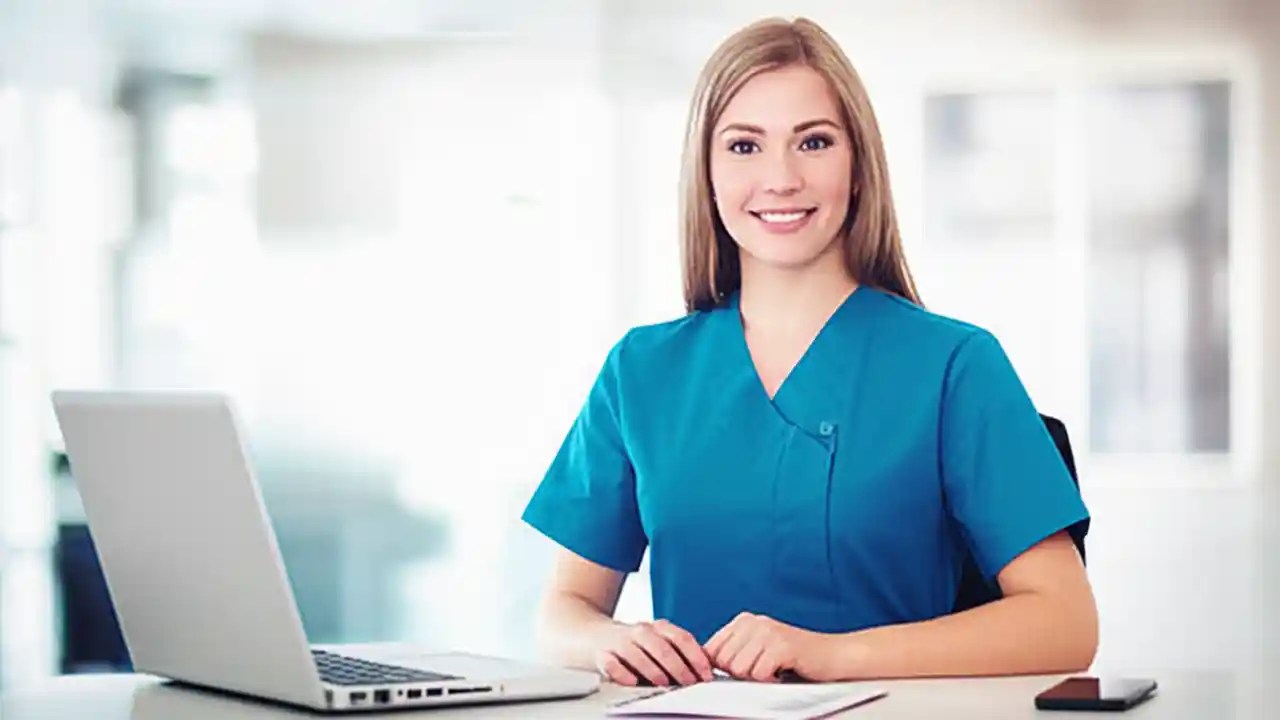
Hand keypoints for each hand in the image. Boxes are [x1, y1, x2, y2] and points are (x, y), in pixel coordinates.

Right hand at [595, 619, 714, 686]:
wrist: (589, 633)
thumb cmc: (631, 646)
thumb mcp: (655, 644)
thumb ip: (676, 655)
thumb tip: (703, 675)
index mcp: (658, 628)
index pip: (682, 638)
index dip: (696, 657)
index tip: (706, 675)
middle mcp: (640, 632)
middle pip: (662, 647)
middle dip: (678, 666)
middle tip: (689, 683)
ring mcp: (619, 642)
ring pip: (638, 653)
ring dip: (653, 669)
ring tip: (664, 684)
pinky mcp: (600, 654)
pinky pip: (611, 662)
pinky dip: (621, 672)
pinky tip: (631, 682)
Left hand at [704, 612, 836, 681]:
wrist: (834, 655)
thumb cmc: (797, 657)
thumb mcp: (759, 648)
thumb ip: (735, 651)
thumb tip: (704, 667)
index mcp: (744, 621)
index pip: (710, 649)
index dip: (719, 668)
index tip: (736, 675)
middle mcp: (753, 622)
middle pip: (723, 661)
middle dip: (740, 675)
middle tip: (762, 672)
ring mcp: (767, 632)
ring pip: (739, 669)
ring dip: (756, 678)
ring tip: (773, 671)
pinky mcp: (782, 646)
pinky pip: (759, 674)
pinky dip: (770, 681)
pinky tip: (782, 674)